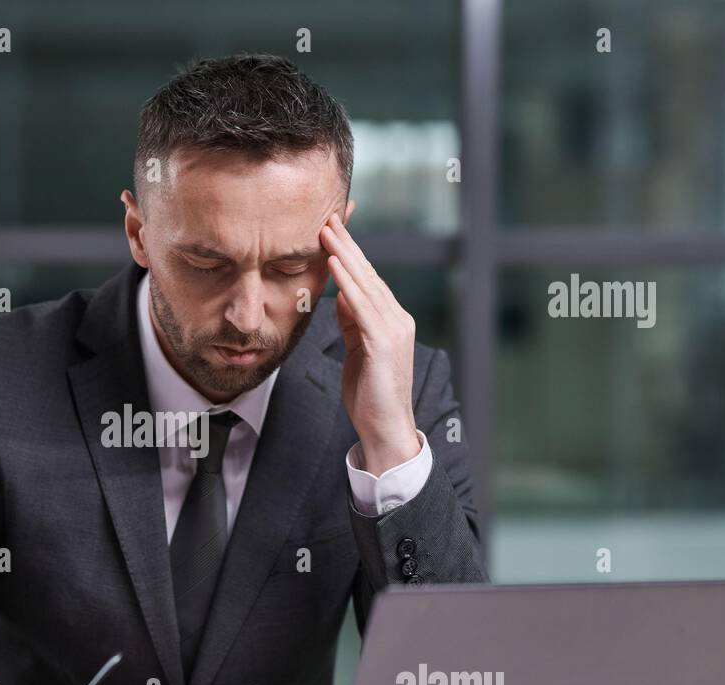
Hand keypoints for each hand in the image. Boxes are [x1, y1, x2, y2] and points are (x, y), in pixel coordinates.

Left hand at [319, 212, 420, 474]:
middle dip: (347, 244)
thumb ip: (352, 323)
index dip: (349, 254)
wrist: (385, 428)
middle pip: (368, 274)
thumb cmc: (369, 395)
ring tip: (326, 230)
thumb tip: (339, 296)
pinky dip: (347, 282)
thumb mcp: (357, 351)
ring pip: (365, 283)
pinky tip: (333, 264)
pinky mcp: (384, 341)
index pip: (368, 280)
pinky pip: (362, 304)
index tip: (332, 230)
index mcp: (391, 320)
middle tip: (328, 216)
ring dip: (344, 255)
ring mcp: (394, 328)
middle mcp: (397, 318)